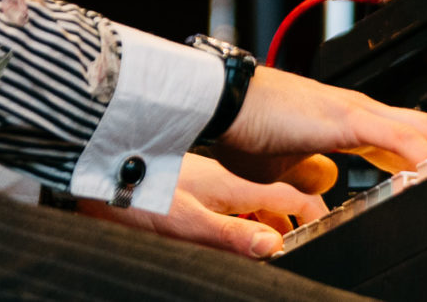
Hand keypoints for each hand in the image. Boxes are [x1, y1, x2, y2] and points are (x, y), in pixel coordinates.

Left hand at [77, 152, 325, 258]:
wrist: (98, 180)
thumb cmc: (135, 197)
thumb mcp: (187, 225)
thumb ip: (233, 236)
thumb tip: (275, 246)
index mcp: (232, 186)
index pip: (290, 197)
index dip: (314, 214)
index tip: (328, 230)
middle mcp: (224, 182)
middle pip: (275, 201)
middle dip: (293, 223)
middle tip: (303, 244)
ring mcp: (207, 185)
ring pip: (252, 205)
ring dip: (267, 225)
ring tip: (273, 246)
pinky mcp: (190, 190)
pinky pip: (231, 206)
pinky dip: (242, 222)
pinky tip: (234, 237)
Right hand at [218, 66, 426, 176]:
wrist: (223, 102)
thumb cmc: (244, 128)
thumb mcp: (284, 162)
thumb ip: (311, 170)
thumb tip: (326, 183)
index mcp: (346, 119)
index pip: (404, 135)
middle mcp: (359, 109)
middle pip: (424, 126)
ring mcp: (356, 109)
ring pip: (421, 128)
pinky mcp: (347, 118)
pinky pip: (399, 138)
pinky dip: (422, 154)